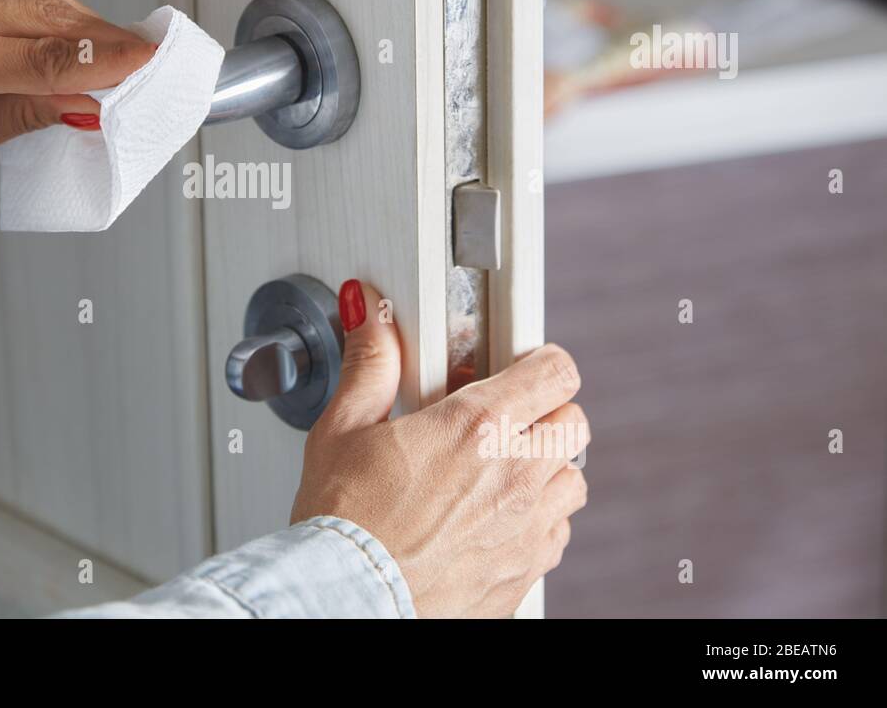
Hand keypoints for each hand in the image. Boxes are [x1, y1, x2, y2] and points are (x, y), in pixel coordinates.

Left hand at [0, 0, 155, 196]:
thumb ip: (19, 116)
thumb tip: (84, 101)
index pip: (42, 56)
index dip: (105, 59)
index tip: (149, 62)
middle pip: (46, 13)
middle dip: (104, 36)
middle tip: (148, 58)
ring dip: (82, 23)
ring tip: (118, 54)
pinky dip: (48, 16)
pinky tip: (72, 38)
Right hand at [291, 280, 589, 617]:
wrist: (350, 601)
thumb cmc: (343, 522)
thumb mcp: (342, 429)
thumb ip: (370, 365)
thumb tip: (372, 316)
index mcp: (475, 427)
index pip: (556, 370)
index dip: (541, 361)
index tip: (523, 365)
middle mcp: (514, 474)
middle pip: (574, 421)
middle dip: (544, 412)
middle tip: (501, 418)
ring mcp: (526, 527)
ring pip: (572, 479)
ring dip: (545, 467)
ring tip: (496, 470)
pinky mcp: (525, 570)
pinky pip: (557, 532)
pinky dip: (537, 518)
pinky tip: (492, 516)